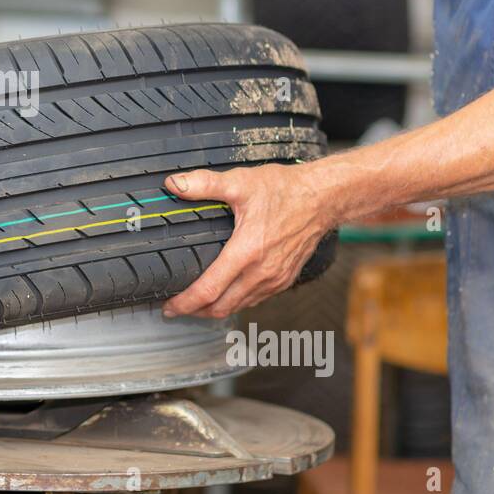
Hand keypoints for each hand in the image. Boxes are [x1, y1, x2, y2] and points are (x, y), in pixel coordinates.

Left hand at [162, 164, 333, 318]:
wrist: (324, 198)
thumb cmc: (285, 190)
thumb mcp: (241, 182)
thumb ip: (204, 184)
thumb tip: (172, 184)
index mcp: (247, 252)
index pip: (209, 290)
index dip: (185, 303)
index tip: (169, 306)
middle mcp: (261, 272)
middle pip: (221, 307)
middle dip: (195, 311)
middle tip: (175, 308)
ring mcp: (275, 279)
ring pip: (238, 306)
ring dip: (215, 309)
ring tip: (195, 304)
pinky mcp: (284, 280)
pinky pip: (255, 300)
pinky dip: (236, 302)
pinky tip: (225, 294)